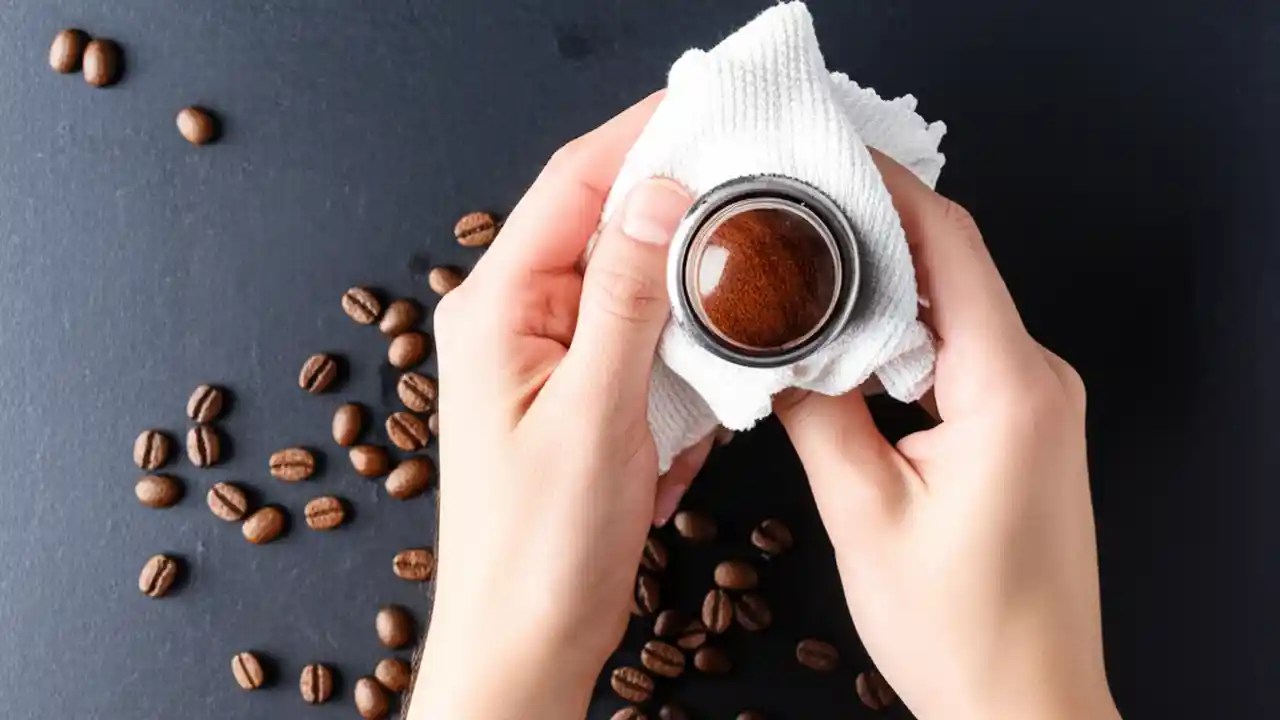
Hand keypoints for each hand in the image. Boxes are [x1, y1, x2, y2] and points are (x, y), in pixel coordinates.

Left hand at [408, 95, 701, 718]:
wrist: (524, 644)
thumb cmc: (538, 549)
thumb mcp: (594, 413)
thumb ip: (626, 299)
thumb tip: (659, 193)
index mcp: (498, 309)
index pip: (573, 183)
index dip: (642, 134)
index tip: (711, 102)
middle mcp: (515, 321)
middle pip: (602, 222)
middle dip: (677, 199)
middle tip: (753, 175)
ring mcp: (547, 358)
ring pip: (629, 282)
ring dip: (686, 278)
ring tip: (746, 267)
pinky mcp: (578, 394)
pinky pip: (638, 340)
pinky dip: (682, 342)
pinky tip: (715, 361)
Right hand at [775, 152, 1120, 719]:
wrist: (1025, 703)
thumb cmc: (963, 628)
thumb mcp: (864, 513)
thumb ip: (817, 413)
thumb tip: (776, 349)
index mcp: (1009, 387)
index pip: (951, 245)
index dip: (889, 188)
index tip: (830, 155)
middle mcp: (1038, 380)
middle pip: (955, 266)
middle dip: (876, 229)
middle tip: (797, 210)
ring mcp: (1038, 404)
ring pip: (957, 310)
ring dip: (888, 288)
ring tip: (809, 273)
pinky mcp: (1024, 429)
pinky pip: (963, 354)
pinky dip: (907, 338)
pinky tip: (852, 347)